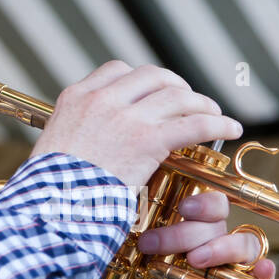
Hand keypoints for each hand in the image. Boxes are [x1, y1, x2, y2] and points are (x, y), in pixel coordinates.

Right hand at [31, 61, 242, 190]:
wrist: (49, 207)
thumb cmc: (47, 194)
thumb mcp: (51, 154)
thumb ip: (73, 141)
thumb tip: (83, 153)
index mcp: (75, 98)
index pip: (116, 71)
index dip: (141, 82)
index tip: (152, 94)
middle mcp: (101, 99)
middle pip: (152, 76)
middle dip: (176, 86)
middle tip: (189, 102)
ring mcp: (126, 116)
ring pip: (177, 95)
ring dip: (201, 103)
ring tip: (215, 114)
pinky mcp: (148, 139)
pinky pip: (193, 122)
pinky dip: (217, 123)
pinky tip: (231, 129)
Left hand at [107, 190, 275, 278]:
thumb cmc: (129, 270)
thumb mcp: (122, 243)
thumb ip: (122, 221)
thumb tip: (107, 201)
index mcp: (185, 217)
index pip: (205, 193)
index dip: (202, 200)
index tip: (183, 208)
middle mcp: (208, 233)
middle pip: (217, 216)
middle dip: (186, 231)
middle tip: (151, 245)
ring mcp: (222, 258)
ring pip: (239, 241)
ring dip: (218, 249)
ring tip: (192, 262)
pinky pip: (259, 273)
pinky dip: (265, 270)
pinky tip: (264, 272)